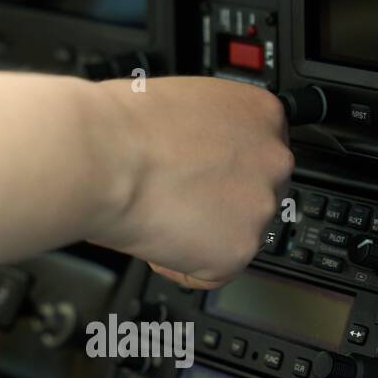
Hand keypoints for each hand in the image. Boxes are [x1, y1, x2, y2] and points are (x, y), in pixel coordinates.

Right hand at [93, 76, 292, 288]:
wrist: (104, 156)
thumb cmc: (124, 126)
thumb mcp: (185, 104)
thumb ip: (210, 132)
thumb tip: (201, 156)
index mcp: (262, 114)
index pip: (260, 156)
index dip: (224, 174)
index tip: (205, 181)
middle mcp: (273, 160)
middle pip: (254, 198)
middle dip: (218, 208)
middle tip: (179, 203)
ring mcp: (260, 209)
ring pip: (234, 238)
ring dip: (198, 237)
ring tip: (160, 216)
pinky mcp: (239, 251)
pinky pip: (211, 273)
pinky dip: (180, 266)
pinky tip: (157, 238)